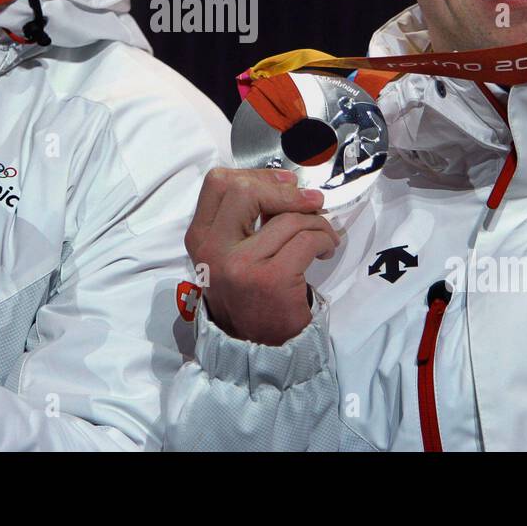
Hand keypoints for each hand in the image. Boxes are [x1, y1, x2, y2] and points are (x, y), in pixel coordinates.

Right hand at [184, 167, 338, 345]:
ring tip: (323, 234)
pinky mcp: (272, 279)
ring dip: (316, 220)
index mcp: (200, 238)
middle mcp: (214, 249)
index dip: (256, 174)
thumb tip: (284, 183)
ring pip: (287, 217)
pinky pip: (307, 239)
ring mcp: (241, 264)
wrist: (257, 351)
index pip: (218, 183)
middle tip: (311, 201)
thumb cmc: (249, 297)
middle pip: (246, 190)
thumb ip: (243, 221)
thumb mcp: (230, 255)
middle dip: (286, 190)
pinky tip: (326, 249)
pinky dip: (325, 238)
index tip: (284, 182)